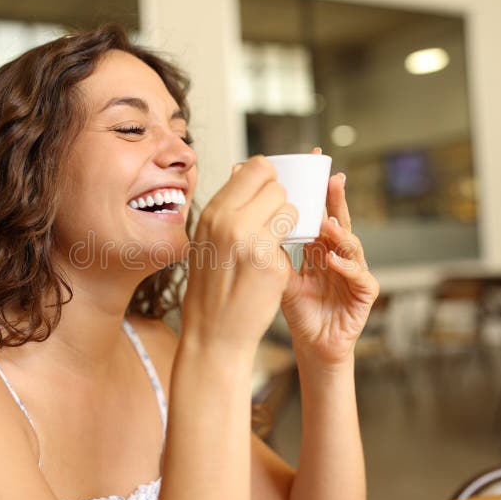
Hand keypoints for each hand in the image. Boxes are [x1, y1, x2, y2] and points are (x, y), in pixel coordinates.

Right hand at [181, 155, 297, 354]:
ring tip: (272, 240)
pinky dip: (288, 245)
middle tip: (271, 220)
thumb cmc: (210, 284)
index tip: (267, 192)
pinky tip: (273, 261)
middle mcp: (230, 222)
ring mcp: (253, 242)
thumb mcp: (207, 238)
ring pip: (290, 208)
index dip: (267, 178)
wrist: (212, 331)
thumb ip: (227, 206)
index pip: (255, 168)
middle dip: (280, 199)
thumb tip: (242, 169)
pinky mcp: (272, 263)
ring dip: (288, 220)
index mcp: (212, 212)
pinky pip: (293, 237)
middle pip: (276, 185)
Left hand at [280, 148, 379, 367]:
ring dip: (338, 232)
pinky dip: (345, 266)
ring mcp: (355, 272)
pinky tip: (331, 259)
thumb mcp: (278, 274)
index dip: (317, 191)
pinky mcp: (365, 294)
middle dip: (337, 198)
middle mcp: (341, 255)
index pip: (320, 213)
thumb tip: (246, 214)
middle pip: (340, 221)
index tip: (311, 166)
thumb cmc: (299, 310)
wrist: (313, 345)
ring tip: (326, 222)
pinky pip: (359, 276)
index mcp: (321, 248)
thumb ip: (270, 247)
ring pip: (352, 245)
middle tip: (331, 177)